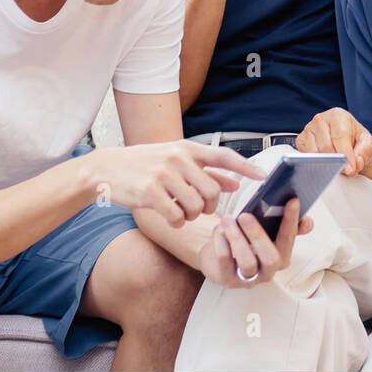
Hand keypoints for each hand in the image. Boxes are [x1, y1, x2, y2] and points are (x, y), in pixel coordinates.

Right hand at [87, 140, 264, 226]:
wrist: (106, 169)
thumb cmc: (145, 165)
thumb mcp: (176, 162)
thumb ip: (206, 172)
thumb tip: (234, 184)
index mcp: (187, 149)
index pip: (224, 156)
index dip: (246, 167)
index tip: (264, 177)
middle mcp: (178, 159)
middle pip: (212, 192)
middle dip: (210, 207)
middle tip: (200, 209)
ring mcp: (163, 175)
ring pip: (196, 206)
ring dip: (193, 215)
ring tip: (182, 211)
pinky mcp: (150, 193)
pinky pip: (177, 216)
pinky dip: (177, 222)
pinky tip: (171, 217)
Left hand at [196, 197, 313, 288]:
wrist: (217, 255)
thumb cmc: (245, 239)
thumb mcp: (265, 231)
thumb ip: (286, 226)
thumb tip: (308, 222)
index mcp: (282, 256)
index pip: (290, 239)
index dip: (292, 221)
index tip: (292, 200)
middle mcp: (269, 271)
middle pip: (271, 258)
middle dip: (258, 235)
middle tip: (245, 215)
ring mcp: (248, 279)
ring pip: (247, 262)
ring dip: (237, 238)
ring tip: (227, 220)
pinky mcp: (227, 280)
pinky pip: (225, 262)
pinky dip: (221, 242)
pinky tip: (218, 229)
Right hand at [294, 107, 371, 176]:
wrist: (348, 139)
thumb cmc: (355, 138)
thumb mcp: (366, 142)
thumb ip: (363, 152)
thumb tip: (355, 163)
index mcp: (337, 115)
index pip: (339, 136)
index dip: (345, 154)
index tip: (350, 168)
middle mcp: (321, 119)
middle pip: (326, 146)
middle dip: (336, 161)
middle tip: (345, 169)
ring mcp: (309, 129)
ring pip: (315, 152)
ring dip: (326, 163)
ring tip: (336, 163)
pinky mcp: (301, 140)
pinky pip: (306, 155)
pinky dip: (316, 162)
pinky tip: (325, 161)